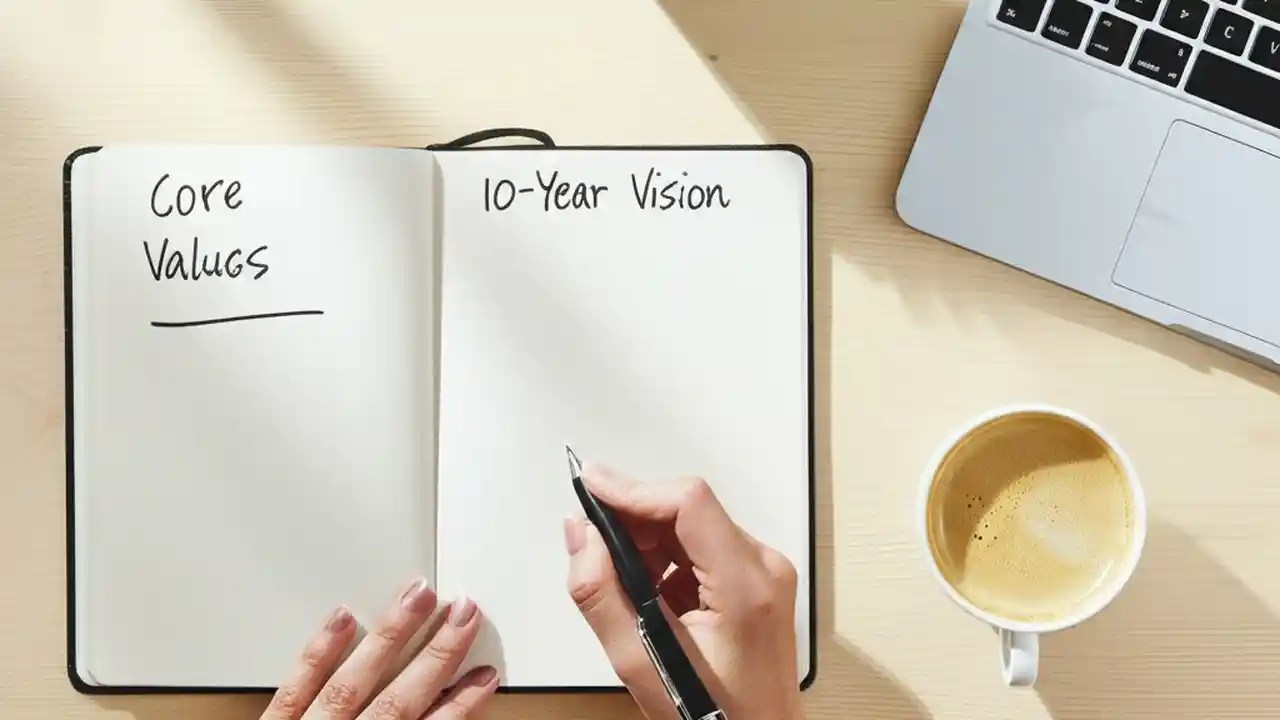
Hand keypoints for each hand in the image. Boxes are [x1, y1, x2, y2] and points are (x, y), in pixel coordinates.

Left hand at [261, 579, 496, 719]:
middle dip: (436, 654)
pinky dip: (317, 653)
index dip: (460, 705)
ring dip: (389, 637)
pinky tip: (342, 618)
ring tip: (416, 597)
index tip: (485, 676)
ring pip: (351, 683)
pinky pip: (295, 689)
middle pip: (397, 700)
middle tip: (465, 614)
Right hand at [564, 463, 803, 719]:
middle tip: (592, 544)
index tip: (590, 484)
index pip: (689, 502)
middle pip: (688, 509)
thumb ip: (600, 592)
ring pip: (692, 525)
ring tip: (624, 585)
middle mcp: (764, 568)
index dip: (633, 488)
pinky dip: (668, 559)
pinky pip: (703, 547)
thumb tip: (580, 532)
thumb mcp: (639, 660)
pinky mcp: (758, 579)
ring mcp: (766, 572)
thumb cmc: (711, 716)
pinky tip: (651, 595)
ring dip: (648, 542)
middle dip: (634, 520)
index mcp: (744, 585)